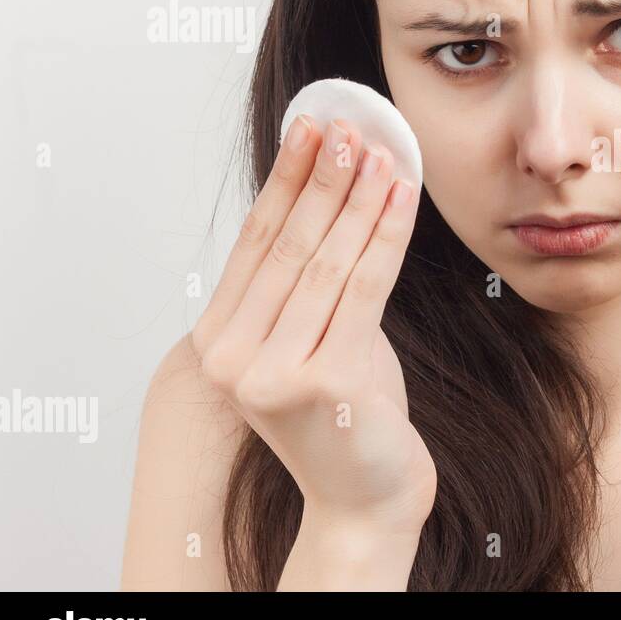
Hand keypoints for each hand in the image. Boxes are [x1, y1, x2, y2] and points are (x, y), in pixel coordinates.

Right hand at [190, 114, 435, 531]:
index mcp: (218, 340)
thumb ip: (303, 286)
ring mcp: (270, 372)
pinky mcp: (321, 381)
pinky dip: (386, 233)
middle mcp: (230, 357)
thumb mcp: (309, 340)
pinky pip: (363, 288)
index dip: (286, 180)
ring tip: (382, 149)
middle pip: (288, 245)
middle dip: (324, 178)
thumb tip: (328, 191)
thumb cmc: (343, 411)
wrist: (365, 495)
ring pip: (327, 262)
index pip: (256, 243)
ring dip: (359, 197)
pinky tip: (402, 195)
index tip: (308, 127)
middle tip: (348, 124)